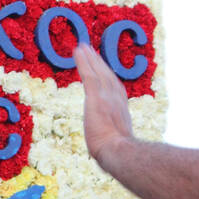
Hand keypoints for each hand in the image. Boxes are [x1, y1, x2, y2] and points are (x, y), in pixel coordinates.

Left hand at [74, 43, 133, 161]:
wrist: (118, 151)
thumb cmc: (117, 152)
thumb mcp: (115, 140)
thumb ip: (111, 136)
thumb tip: (108, 147)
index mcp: (121, 106)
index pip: (112, 85)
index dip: (106, 74)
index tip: (100, 66)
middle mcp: (116, 96)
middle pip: (106, 74)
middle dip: (97, 61)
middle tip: (88, 49)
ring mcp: (107, 95)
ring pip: (97, 70)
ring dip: (89, 57)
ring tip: (81, 46)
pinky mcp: (96, 96)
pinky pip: (88, 74)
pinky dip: (83, 61)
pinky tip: (77, 50)